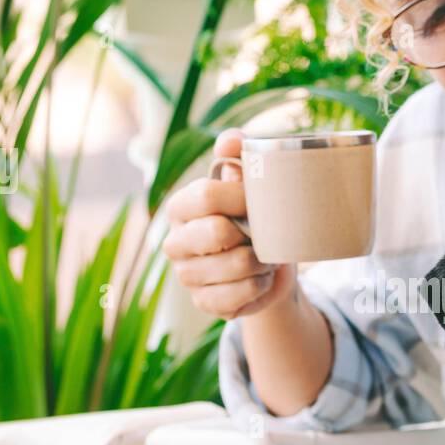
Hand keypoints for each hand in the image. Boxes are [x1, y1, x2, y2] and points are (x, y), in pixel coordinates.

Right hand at [163, 128, 295, 318]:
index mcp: (181, 206)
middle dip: (252, 234)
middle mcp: (175, 242)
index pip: (206, 195)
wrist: (270, 262)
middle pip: (217, 233)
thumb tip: (230, 142)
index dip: (241, 197)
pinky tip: (259, 278)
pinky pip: (238, 296)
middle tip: (264, 233)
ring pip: (234, 267)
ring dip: (261, 262)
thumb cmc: (255, 215)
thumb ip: (239, 155)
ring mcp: (186, 276)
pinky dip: (258, 286)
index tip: (260, 201)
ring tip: (265, 255)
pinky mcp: (203, 302)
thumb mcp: (250, 181)